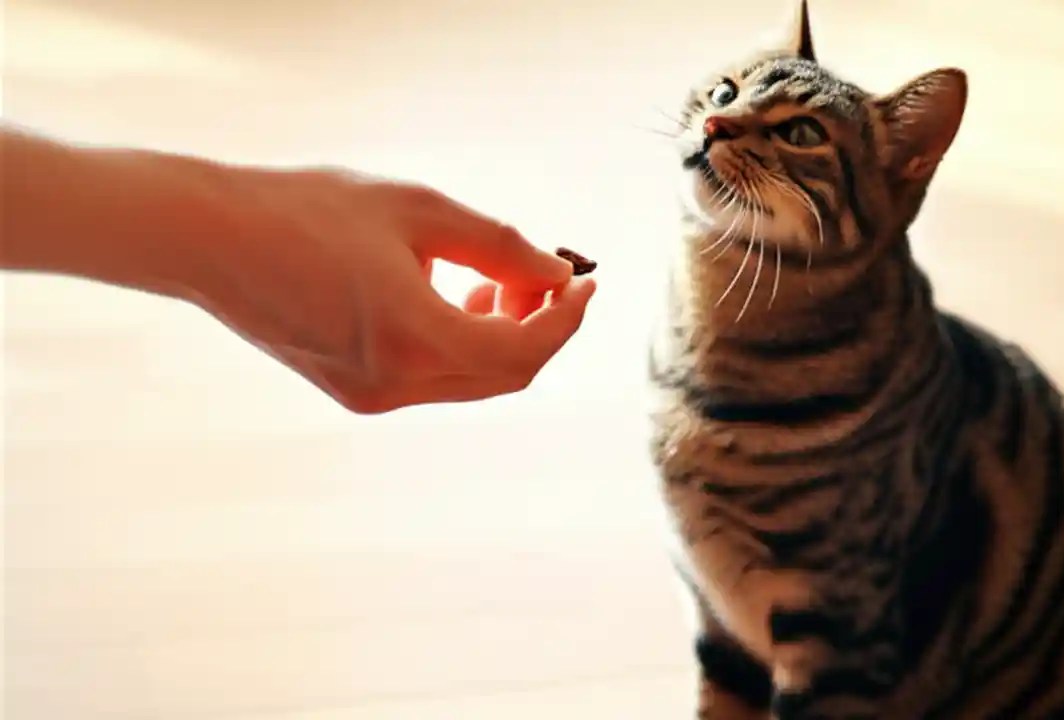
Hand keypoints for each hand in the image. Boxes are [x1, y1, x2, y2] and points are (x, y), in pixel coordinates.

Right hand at [198, 167, 596, 412]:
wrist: (211, 238)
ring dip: (500, 335)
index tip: (583, 282)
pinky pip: (434, 379)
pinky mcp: (352, 393)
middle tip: (541, 274)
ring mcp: (371, 396)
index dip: (564, 320)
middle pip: (504, 375)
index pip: (522, 351)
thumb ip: (498, 243)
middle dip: (536, 326)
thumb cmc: (311, 209)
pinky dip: (462, 346)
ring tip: (489, 276)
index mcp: (413, 336)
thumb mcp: (418, 209)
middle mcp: (394, 383)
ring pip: (471, 380)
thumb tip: (556, 272)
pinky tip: (449, 296)